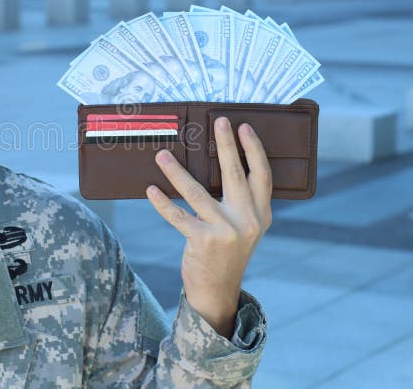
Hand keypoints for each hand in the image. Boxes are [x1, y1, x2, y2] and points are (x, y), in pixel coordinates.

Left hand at [145, 116, 271, 338]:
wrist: (217, 291)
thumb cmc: (227, 252)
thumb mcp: (244, 228)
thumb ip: (239, 202)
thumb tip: (218, 164)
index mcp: (261, 215)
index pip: (262, 176)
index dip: (253, 150)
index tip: (244, 128)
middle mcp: (247, 221)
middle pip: (235, 175)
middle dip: (226, 145)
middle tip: (219, 122)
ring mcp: (226, 231)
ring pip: (197, 193)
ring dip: (176, 172)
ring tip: (162, 155)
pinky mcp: (203, 241)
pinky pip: (177, 216)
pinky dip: (162, 202)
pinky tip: (151, 189)